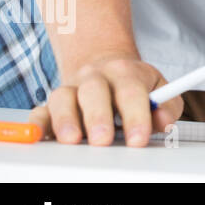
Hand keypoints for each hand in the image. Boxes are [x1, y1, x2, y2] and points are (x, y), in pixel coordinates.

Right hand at [27, 51, 181, 146]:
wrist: (104, 64)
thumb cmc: (134, 85)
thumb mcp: (159, 89)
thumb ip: (167, 107)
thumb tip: (163, 122)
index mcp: (126, 72)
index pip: (132, 92)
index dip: (136, 116)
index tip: (139, 139)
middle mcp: (95, 78)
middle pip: (94, 92)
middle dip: (98, 117)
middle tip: (103, 140)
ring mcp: (71, 89)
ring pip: (62, 98)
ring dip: (65, 120)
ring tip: (73, 140)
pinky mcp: (50, 105)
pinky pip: (38, 111)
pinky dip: (37, 124)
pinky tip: (40, 137)